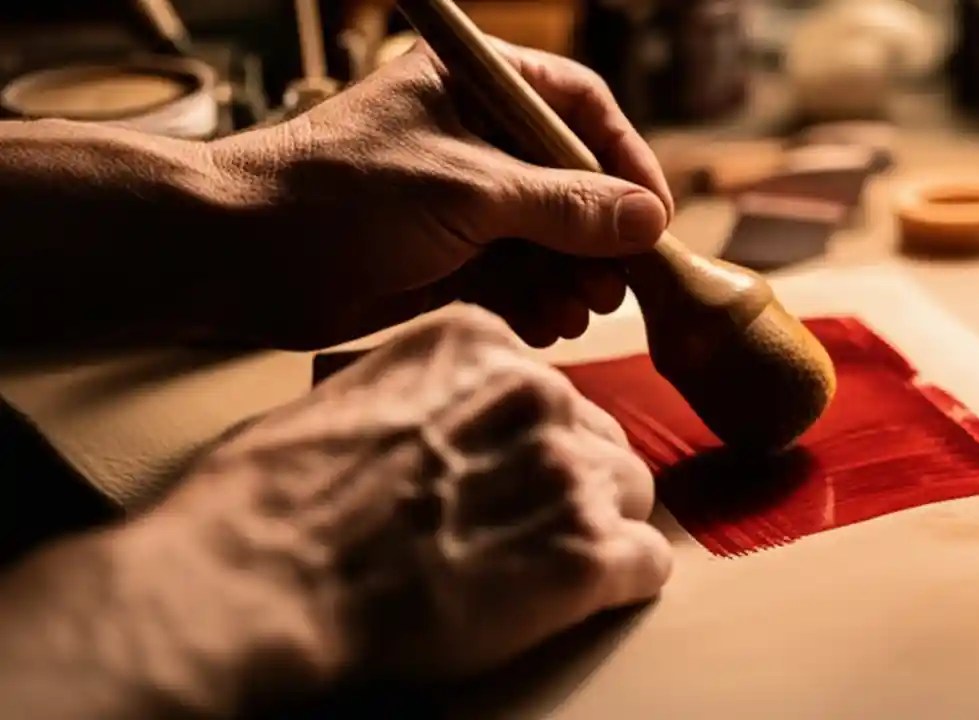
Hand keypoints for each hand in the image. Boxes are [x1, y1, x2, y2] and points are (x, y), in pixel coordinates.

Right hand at [156, 304, 672, 686]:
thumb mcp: (354, 392)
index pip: (552, 389)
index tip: (504, 476)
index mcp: (483, 344)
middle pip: (599, 439)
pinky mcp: (587, 553)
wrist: (266, 575)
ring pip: (631, 495)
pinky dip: (618, 584)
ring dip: (596, 530)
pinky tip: (569, 598)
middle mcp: (540, 392)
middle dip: (570, 483)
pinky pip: (647, 562)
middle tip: (520, 530)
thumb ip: (428, 393)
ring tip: (537, 567)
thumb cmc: (277, 494)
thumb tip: (445, 426)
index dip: (530, 443)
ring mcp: (569, 471)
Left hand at [210, 39, 672, 349]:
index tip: (652, 217)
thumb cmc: (344, 194)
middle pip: (572, 183)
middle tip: (614, 285)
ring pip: (547, 239)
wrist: (246, 258)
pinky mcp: (447, 257)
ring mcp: (462, 201)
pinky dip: (536, 302)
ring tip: (579, 312)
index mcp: (477, 87)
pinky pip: (515, 277)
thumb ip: (566, 206)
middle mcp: (475, 138)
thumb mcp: (470, 191)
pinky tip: (547, 326)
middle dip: (598, 238)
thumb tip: (647, 219)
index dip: (623, 160)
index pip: (578, 109)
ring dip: (570, 278)